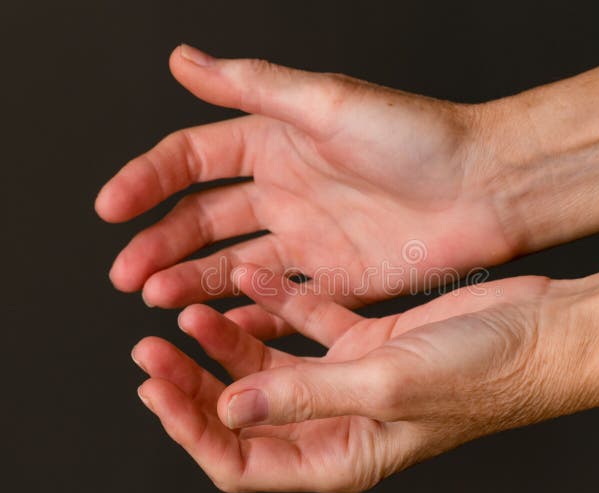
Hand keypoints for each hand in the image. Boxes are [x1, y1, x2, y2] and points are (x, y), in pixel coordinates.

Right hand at [96, 44, 516, 338]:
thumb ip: (251, 88)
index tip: (110, 207)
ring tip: (156, 299)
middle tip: (126, 274)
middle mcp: (285, 190)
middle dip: (160, 243)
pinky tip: (215, 328)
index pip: (191, 160)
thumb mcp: (326, 102)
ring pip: (232, 263)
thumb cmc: (416, 137)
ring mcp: (308, 238)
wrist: (488, 188)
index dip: (148, 181)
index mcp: (274, 142)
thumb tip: (179, 58)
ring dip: (192, 281)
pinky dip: (246, 315)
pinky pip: (279, 301)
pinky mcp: (336, 279)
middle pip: (203, 219)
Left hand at [133, 265, 572, 492]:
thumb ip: (304, 395)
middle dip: (195, 380)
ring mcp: (349, 378)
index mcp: (339, 456)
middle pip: (243, 410)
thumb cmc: (482, 373)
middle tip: (154, 345)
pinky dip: (274, 302)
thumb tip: (231, 407)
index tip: (156, 384)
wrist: (543, 334)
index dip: (191, 426)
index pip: (240, 458)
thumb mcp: (385, 385)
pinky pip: (304, 322)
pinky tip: (251, 276)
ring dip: (227, 337)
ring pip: (266, 363)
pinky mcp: (366, 339)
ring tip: (192, 306)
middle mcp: (337, 422)